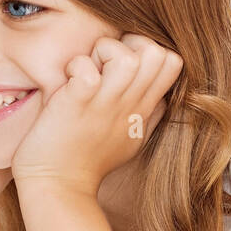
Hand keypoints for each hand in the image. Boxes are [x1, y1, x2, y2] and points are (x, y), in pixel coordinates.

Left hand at [11, 33, 182, 195]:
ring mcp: (104, 105)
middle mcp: (128, 105)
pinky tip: (65, 83)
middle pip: (158, 53)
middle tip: (102, 61)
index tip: (120, 63)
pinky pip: (86, 68)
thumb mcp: (130, 141)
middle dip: (129, 43)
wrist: (57, 187)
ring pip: (128, 56)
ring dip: (103, 51)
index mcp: (141, 109)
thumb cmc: (87, 163)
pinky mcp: (78, 104)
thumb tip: (163, 100)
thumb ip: (148, 117)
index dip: (148, 48)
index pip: (173, 61)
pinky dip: (74, 66)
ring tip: (85, 70)